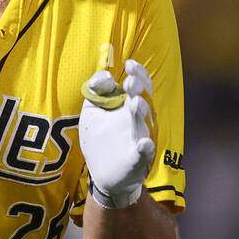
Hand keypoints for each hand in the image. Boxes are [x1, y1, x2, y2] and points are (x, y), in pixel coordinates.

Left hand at [78, 59, 155, 208]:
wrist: (105, 174)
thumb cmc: (101, 138)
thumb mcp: (93, 111)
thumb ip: (96, 91)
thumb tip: (106, 76)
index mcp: (130, 107)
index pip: (140, 85)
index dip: (138, 74)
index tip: (129, 64)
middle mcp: (139, 120)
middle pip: (145, 99)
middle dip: (139, 89)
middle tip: (130, 81)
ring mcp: (140, 138)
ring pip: (144, 123)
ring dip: (141, 112)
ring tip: (134, 102)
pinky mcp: (137, 158)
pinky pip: (144, 152)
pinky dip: (145, 148)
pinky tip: (143, 144)